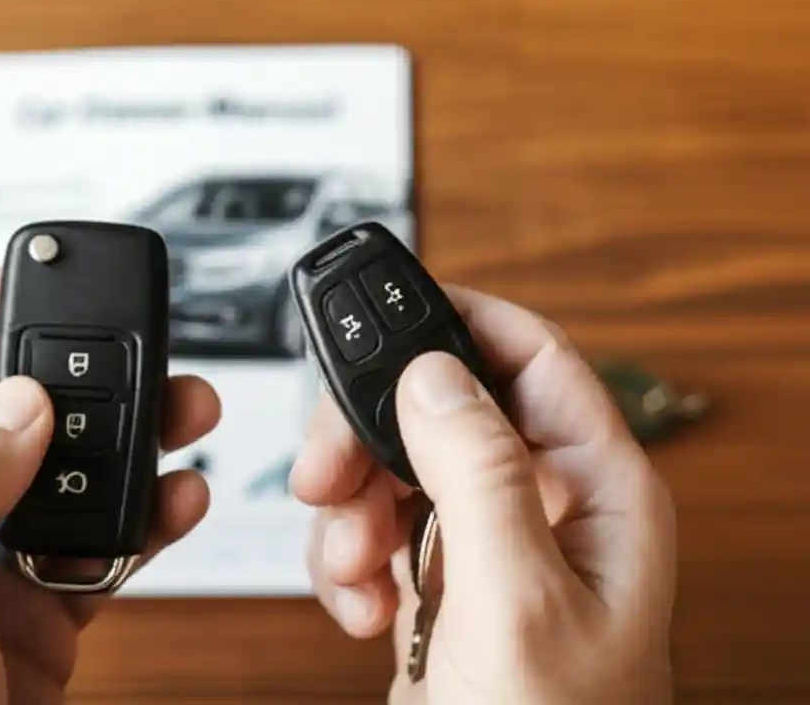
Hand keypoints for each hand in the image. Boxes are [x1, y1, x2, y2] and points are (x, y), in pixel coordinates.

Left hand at [0, 272, 219, 704]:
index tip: (29, 276)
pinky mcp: (42, 611)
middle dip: (74, 378)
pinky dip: (147, 521)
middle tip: (138, 344)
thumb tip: (15, 400)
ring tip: (186, 414)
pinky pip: (102, 546)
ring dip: (127, 445)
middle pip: (6, 418)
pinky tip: (181, 499)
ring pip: (67, 477)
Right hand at [293, 286, 675, 703]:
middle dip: (370, 439)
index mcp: (595, 493)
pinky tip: (358, 606)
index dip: (458, 324)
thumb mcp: (515, 600)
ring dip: (351, 511)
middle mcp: (543, 509)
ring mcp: (487, 550)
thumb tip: (433, 373)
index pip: (532, 359)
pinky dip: (346, 560)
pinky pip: (375, 532)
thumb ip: (480, 475)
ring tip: (352, 568)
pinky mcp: (439, 588)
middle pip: (439, 410)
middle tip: (328, 474)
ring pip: (395, 470)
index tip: (379, 318)